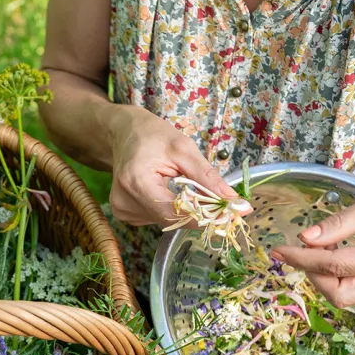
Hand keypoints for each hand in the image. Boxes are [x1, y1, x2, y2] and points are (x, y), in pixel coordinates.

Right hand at [107, 106, 240, 226]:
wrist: (124, 133)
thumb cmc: (152, 136)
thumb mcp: (184, 149)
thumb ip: (207, 177)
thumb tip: (233, 201)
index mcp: (135, 181)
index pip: (173, 213)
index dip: (203, 217)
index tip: (229, 215)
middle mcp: (123, 200)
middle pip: (170, 218)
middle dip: (196, 211)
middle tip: (215, 199)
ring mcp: (121, 209)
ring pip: (165, 221)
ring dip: (181, 209)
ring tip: (178, 184)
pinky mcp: (123, 213)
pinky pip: (155, 218)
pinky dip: (167, 208)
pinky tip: (164, 191)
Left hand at [270, 165, 354, 307]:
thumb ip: (339, 224)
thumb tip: (305, 238)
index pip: (335, 267)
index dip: (302, 258)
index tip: (279, 249)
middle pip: (340, 294)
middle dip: (313, 275)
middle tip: (295, 251)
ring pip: (347, 294)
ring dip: (324, 276)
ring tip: (311, 250)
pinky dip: (338, 275)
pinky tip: (329, 254)